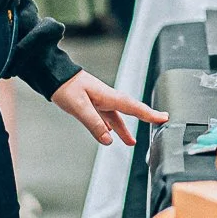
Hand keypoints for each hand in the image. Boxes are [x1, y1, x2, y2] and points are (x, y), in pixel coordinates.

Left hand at [51, 71, 166, 145]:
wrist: (52, 75)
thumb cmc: (65, 86)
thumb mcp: (79, 107)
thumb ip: (94, 124)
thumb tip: (108, 140)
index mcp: (108, 96)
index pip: (133, 107)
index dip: (149, 114)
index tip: (164, 117)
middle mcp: (106, 97)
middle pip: (129, 110)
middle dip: (144, 117)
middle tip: (159, 123)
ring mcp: (99, 100)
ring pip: (116, 117)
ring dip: (124, 128)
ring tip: (131, 142)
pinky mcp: (90, 103)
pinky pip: (105, 117)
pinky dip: (109, 125)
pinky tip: (108, 133)